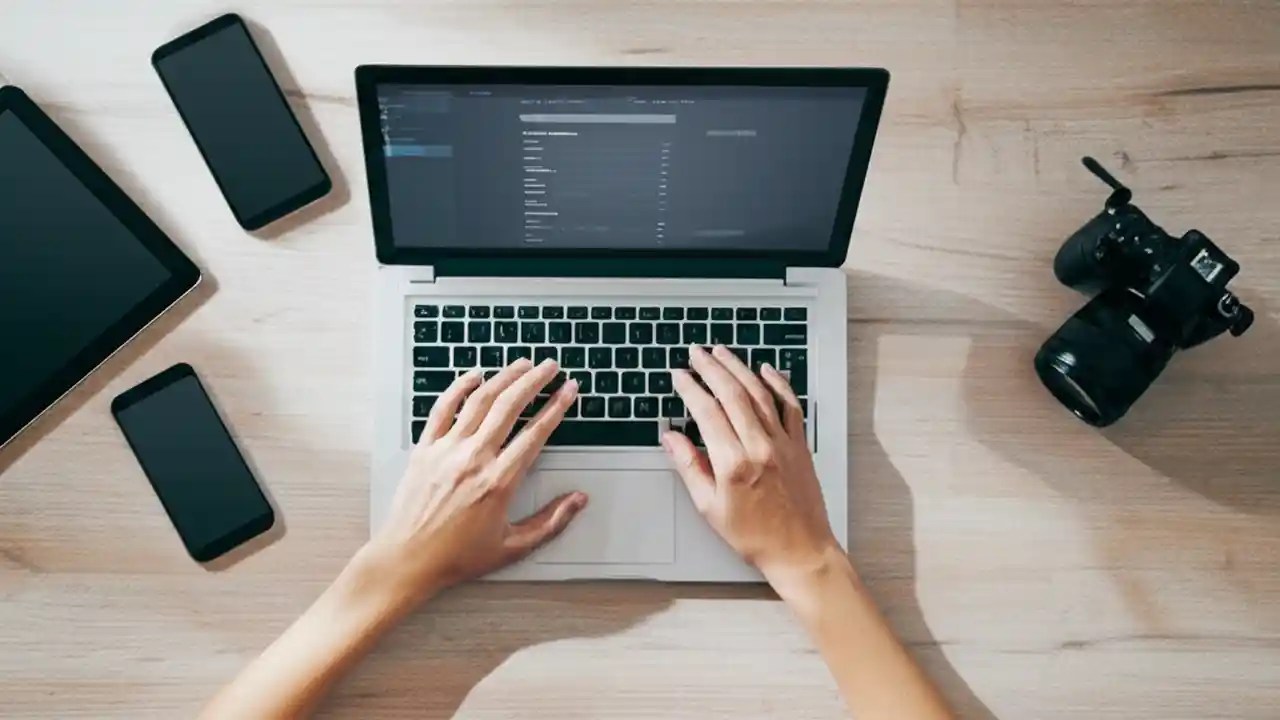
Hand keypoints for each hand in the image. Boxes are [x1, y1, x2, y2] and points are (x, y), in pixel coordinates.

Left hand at [358, 359, 586, 606]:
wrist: (408, 559)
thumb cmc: (458, 556)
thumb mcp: (513, 547)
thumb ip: (551, 522)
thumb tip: (578, 500)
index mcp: (499, 482)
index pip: (536, 433)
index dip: (556, 407)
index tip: (568, 390)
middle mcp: (473, 460)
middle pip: (510, 406)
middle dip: (534, 380)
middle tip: (550, 367)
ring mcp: (446, 451)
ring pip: (480, 401)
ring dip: (504, 377)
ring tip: (521, 364)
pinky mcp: (425, 449)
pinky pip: (443, 409)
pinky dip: (459, 387)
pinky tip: (474, 376)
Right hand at [663, 345, 840, 590]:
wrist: (799, 551)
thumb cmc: (754, 537)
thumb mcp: (709, 507)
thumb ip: (690, 467)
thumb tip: (671, 438)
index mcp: (733, 463)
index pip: (706, 411)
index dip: (690, 388)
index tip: (679, 376)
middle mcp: (760, 447)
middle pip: (732, 393)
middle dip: (711, 368)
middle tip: (697, 353)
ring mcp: (783, 443)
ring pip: (760, 393)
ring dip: (739, 368)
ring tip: (723, 353)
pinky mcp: (800, 445)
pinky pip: (790, 406)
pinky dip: (778, 384)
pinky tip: (767, 370)